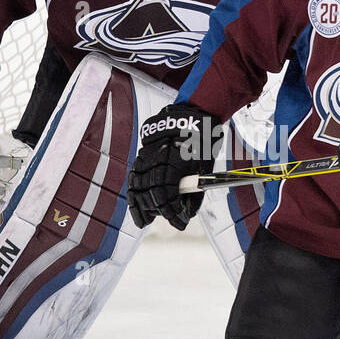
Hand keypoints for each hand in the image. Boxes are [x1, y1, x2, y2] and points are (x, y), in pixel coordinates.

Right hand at [128, 105, 223, 229]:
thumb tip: (187, 211)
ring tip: (144, 220)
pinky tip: (136, 202)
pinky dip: (134, 192)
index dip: (173, 213)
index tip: (180, 223)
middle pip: (150, 193)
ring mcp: (147, 155)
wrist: (191, 114)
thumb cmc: (202, 142)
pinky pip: (134, 176)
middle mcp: (157, 158)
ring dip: (140, 205)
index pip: (167, 195)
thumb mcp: (205, 165)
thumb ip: (195, 189)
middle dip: (157, 211)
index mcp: (175, 161)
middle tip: (165, 220)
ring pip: (137, 185)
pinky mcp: (142, 154)